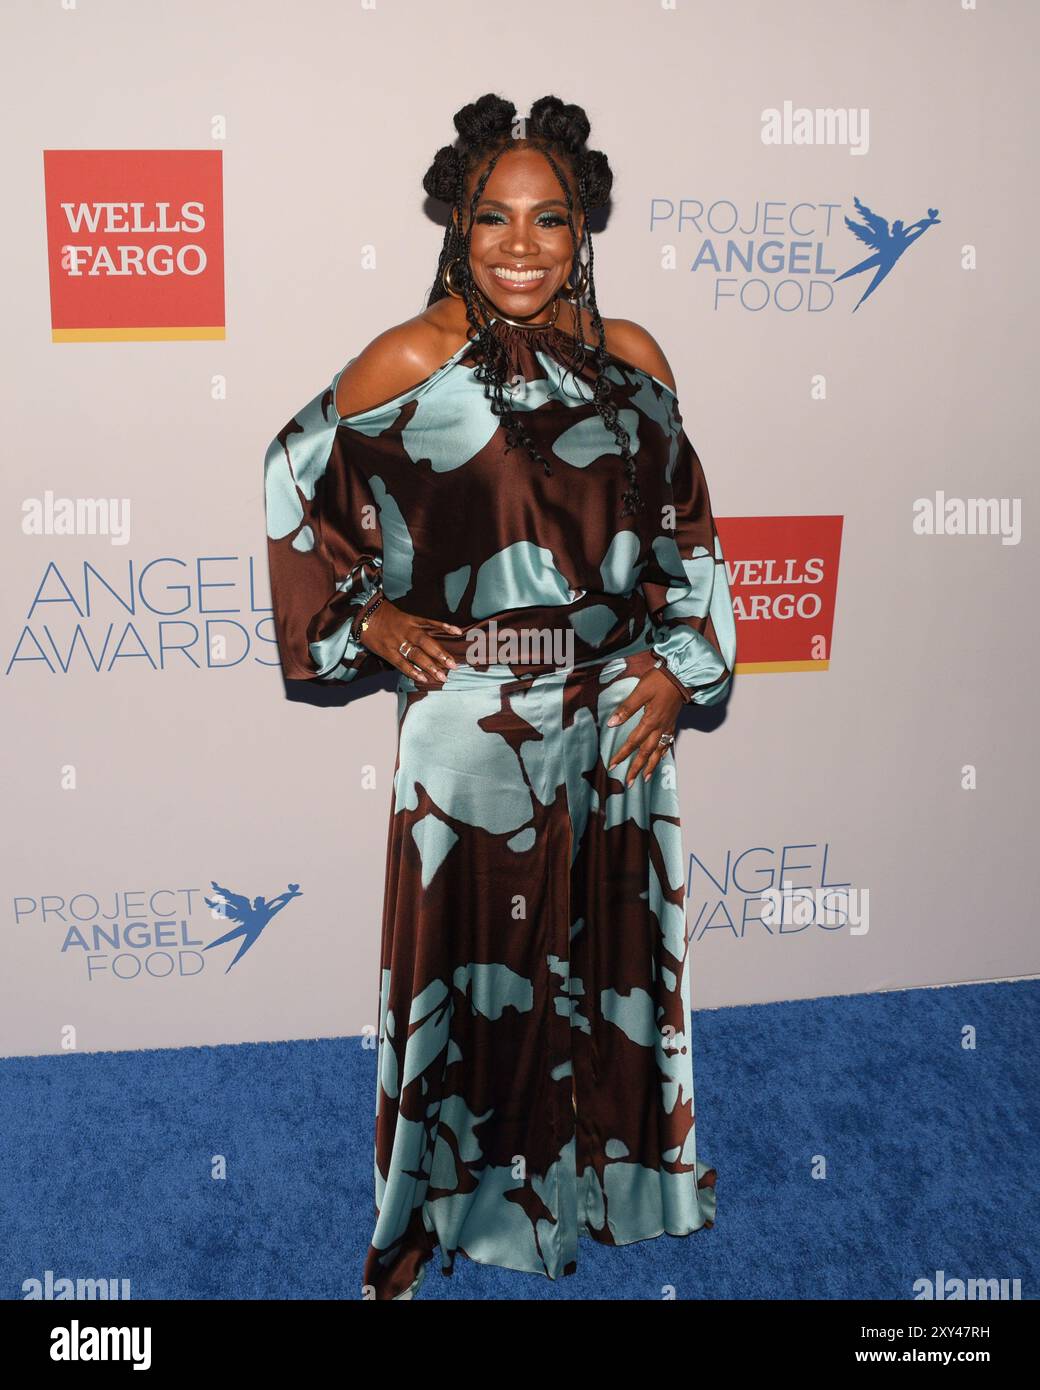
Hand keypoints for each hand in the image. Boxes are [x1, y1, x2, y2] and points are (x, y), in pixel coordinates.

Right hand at [357, 598, 462, 683]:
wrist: (363, 615)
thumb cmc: (386, 617)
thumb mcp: (404, 617)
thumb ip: (419, 626)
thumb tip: (435, 639)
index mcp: (412, 621)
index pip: (431, 624)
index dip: (445, 628)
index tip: (459, 633)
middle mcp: (406, 631)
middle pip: (426, 643)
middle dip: (440, 655)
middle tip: (453, 666)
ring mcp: (396, 642)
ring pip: (415, 655)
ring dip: (429, 667)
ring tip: (441, 677)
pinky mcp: (387, 651)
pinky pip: (401, 663)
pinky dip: (412, 671)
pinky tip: (422, 678)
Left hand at [605, 670, 682, 785]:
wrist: (682, 675)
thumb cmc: (660, 681)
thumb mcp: (640, 691)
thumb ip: (626, 708)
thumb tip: (612, 723)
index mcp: (650, 721)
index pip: (633, 742)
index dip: (622, 754)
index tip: (613, 765)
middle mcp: (660, 728)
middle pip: (646, 752)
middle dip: (637, 768)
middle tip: (629, 782)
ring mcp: (668, 726)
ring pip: (658, 751)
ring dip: (651, 766)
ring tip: (646, 778)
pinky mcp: (673, 723)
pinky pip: (667, 743)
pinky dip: (662, 753)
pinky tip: (660, 758)